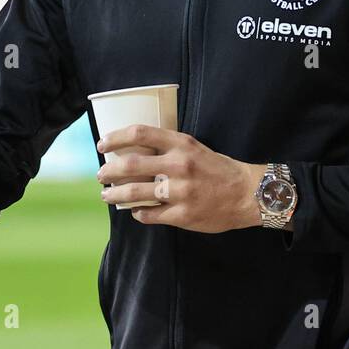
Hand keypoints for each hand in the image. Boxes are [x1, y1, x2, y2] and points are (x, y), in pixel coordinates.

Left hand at [96, 124, 263, 232]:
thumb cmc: (218, 169)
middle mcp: (179, 165)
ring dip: (115, 195)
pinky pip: (150, 214)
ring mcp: (180, 192)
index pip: (140, 133)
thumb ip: (169, 148)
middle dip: (109, 171)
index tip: (102, 144)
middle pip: (130, 165)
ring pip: (135, 193)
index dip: (116, 137)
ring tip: (107, 195)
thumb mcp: (194, 148)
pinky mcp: (183, 214)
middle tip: (101, 174)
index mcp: (181, 144)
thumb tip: (135, 151)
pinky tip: (135, 211)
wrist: (247, 193)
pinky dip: (138, 213)